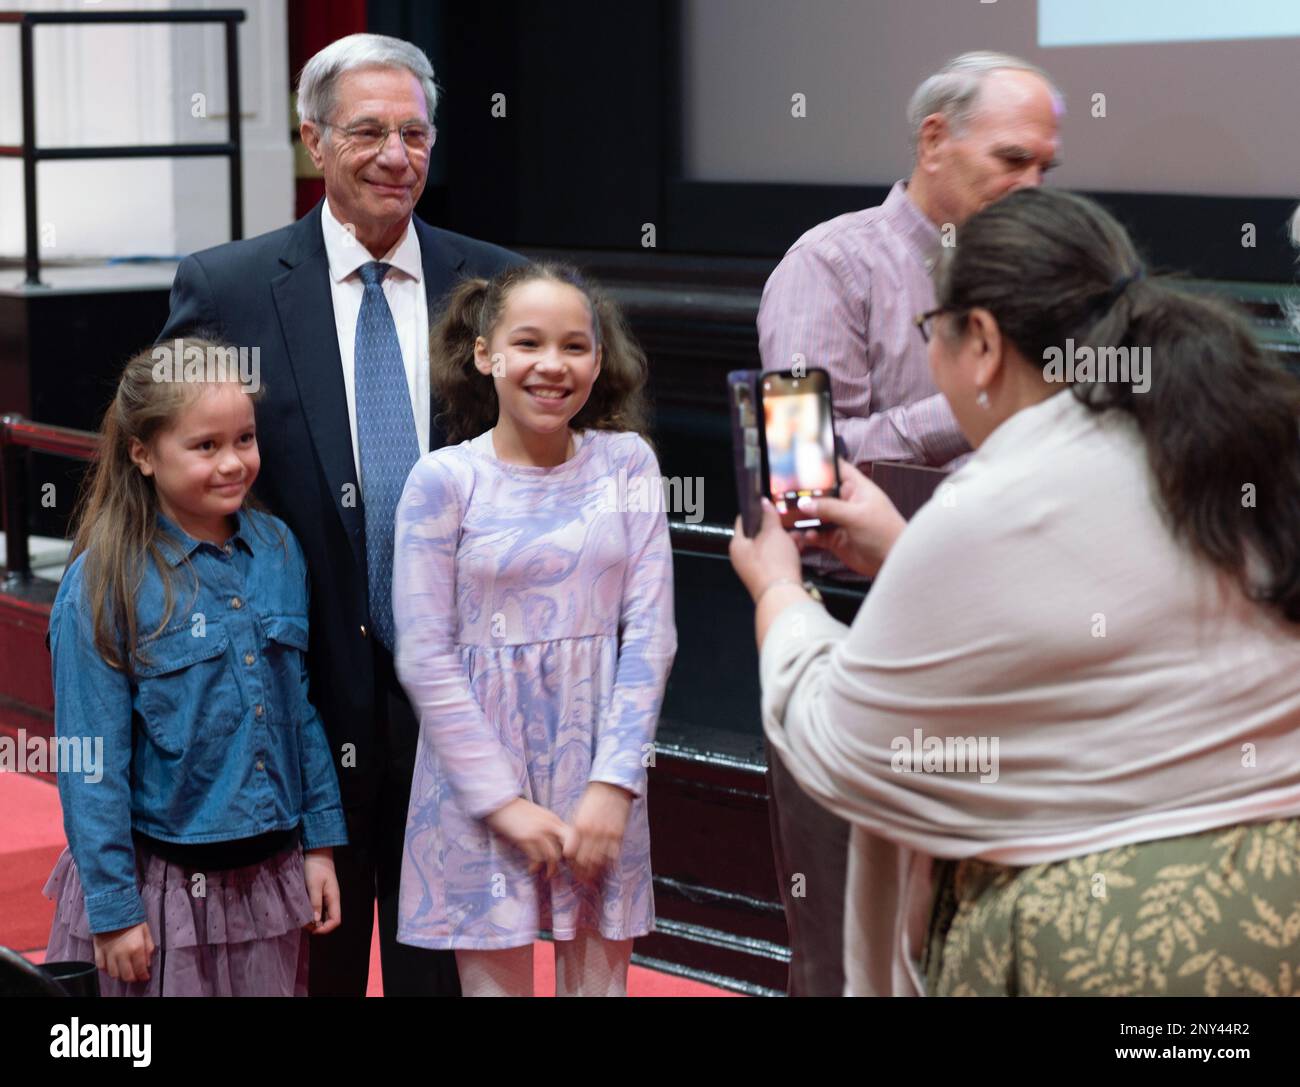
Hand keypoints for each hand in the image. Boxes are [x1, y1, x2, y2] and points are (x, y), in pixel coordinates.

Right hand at [92, 921, 154, 983]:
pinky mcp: (98, 952)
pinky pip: (101, 967)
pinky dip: (107, 969)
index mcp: (136, 948)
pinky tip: (112, 965)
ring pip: (114, 974)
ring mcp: (109, 954)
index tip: (145, 977)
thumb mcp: (145, 931)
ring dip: (120, 975)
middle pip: (126, 976)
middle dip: (133, 978)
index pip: (140, 970)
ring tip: (125, 970)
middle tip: (136, 975)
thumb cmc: (131, 919)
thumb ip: (148, 948)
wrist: (113, 909)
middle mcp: (122, 954)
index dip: (143, 976)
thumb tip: (147, 963)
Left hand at [303, 847, 341, 934]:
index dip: (325, 929)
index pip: (335, 920)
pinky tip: (303, 912)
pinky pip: (318, 908)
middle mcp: (332, 899)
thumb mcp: (314, 885)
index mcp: (333, 898)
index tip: (312, 930)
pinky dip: (312, 913)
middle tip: (304, 925)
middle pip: (329, 920)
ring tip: (302, 920)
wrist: (317, 853)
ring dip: (314, 920)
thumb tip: (315, 921)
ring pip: (323, 915)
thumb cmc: (316, 868)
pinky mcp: (321, 894)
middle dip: (318, 926)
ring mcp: (327, 897)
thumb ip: (315, 903)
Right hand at [485, 798, 569, 878]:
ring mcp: (538, 831)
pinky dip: (535, 866)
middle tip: (561, 871)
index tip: (568, 862)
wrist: (500, 804)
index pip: (573, 836)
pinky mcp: (525, 838)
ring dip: (550, 869)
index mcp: (554, 819)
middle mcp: (549, 825)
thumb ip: (549, 827)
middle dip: (567, 863)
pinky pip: (537, 858)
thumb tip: (556, 845)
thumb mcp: (539, 815)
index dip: (574, 851)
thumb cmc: (518, 811)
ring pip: (553, 856)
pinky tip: (532, 869)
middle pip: (568, 847)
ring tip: (546, 875)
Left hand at [563, 782, 632, 884]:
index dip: (570, 864)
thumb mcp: (579, 813)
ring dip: (595, 872)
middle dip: (582, 873)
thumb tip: (570, 849)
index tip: (571, 870)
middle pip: (584, 861)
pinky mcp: (618, 834)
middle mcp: (591, 832)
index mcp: (579, 826)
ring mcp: (606, 834)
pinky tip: (606, 868)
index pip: (571, 854)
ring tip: (592, 878)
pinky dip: (609, 864)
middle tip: (581, 880)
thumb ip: (574, 831)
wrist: (612, 786)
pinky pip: (613, 855)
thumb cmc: (593, 799)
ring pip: (599, 861)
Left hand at [729, 498, 802, 601]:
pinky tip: (799, 549)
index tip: (767, 505)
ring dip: (784, 540)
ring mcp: (754, 569)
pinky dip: (786, 553)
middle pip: (758, 535)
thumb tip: (763, 502)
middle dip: (775, 528)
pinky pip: (776, 560)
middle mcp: (742, 558)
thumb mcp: (773, 532)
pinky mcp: (767, 578)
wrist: (783, 595)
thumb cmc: (774, 561)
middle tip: (787, 523)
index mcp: (737, 545)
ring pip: (770, 547)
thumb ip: (769, 516)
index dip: (755, 510)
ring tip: (797, 536)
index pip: (742, 521)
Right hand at [792, 458, 905, 576]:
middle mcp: (845, 502)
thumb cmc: (884, 532)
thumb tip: (804, 503)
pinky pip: (815, 534)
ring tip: (787, 519)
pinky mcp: (834, 539)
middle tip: (783, 495)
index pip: (837, 469)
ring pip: (814, 515)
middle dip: (803, 495)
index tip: (799, 462)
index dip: (821, 464)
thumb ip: (829, 508)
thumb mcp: (856, 516)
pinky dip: (806, 536)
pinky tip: (801, 538)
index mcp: (856, 488)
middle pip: (820, 493)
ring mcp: (839, 521)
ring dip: (802, 518)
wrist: (892, 561)